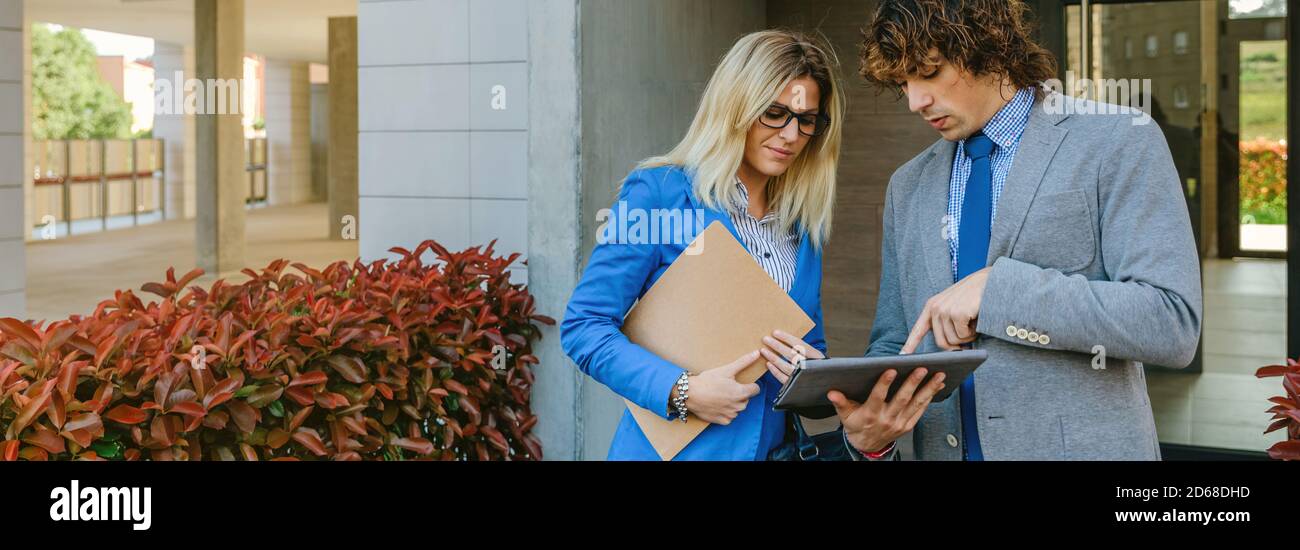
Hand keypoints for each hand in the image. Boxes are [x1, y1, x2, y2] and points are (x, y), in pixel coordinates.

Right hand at [671, 350, 761, 425]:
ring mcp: (731, 415)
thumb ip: (744, 362)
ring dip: (733, 403)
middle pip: (746, 399)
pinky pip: (730, 417)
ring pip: (738, 408)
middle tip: (726, 387)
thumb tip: (757, 353)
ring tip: (720, 395)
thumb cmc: (708, 381)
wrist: (689, 394)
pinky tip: (717, 404)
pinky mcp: (723, 421)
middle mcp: (738, 405)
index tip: (739, 382)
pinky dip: (725, 412)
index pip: (756, 389)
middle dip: (740, 393)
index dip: (749, 384)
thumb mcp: (726, 369)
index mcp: (741, 392)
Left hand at [761, 330, 824, 384]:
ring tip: (763, 350)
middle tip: (765, 339)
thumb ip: (804, 349)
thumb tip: (784, 338)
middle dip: (777, 346)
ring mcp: (802, 378)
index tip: (775, 332)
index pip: (799, 344)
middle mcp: (810, 367)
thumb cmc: (817, 367)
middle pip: (790, 354)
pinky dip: (775, 371)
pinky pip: (783, 378)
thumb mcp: (816, 356)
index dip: (786, 338)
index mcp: (816, 356)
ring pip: (785, 366)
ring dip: (773, 357)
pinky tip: (768, 364)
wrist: (824, 385)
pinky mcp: (795, 386)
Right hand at [830, 368, 945, 453]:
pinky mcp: (908, 425)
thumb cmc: (856, 425)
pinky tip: (937, 385)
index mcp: (871, 414)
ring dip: (928, 388)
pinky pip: (921, 410)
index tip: (891, 370)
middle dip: (913, 383)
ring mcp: (900, 423)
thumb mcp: (845, 415)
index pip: (878, 396)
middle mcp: (887, 419)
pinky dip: (930, 397)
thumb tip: (831, 392)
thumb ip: (840, 402)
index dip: (884, 383)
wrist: (867, 446)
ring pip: (916, 403)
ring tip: (938, 375)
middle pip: (902, 399)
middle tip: (921, 368)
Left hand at [902, 267, 990, 353]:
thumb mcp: (953, 307)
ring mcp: (945, 311)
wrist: (989, 280)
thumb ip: (945, 323)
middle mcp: (935, 309)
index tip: (902, 356)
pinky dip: (973, 332)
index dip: (910, 345)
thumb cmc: (973, 296)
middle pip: (941, 343)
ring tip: (972, 321)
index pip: (918, 329)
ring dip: (967, 337)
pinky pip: (964, 336)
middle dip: (957, 344)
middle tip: (968, 332)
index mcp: (931, 307)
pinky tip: (976, 318)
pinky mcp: (957, 314)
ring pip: (954, 341)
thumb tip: (948, 348)